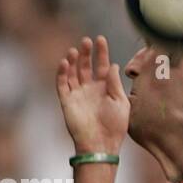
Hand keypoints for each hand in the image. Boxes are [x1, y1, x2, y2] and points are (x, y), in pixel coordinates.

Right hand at [56, 35, 128, 154]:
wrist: (101, 144)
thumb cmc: (115, 126)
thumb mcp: (121, 102)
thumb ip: (115, 83)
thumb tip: (113, 64)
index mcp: (105, 89)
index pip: (102, 66)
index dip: (101, 53)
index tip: (100, 39)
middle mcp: (90, 89)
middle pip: (86, 66)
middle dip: (86, 53)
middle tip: (86, 41)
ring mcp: (78, 94)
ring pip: (73, 72)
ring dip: (73, 61)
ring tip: (75, 50)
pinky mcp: (67, 101)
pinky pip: (62, 84)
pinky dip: (62, 72)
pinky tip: (65, 62)